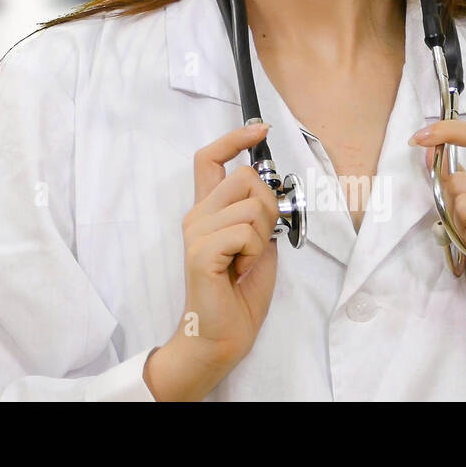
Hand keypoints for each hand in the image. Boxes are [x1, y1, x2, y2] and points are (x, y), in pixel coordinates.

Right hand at [176, 121, 280, 367]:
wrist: (222, 337)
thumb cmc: (239, 295)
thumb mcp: (258, 246)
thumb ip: (257, 215)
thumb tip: (268, 186)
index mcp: (207, 211)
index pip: (209, 159)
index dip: (234, 139)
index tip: (258, 129)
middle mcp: (196, 215)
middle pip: (245, 177)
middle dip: (269, 207)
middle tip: (261, 241)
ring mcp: (196, 232)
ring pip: (252, 207)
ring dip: (263, 238)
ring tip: (247, 262)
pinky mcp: (201, 251)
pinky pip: (245, 233)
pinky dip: (254, 253)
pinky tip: (240, 271)